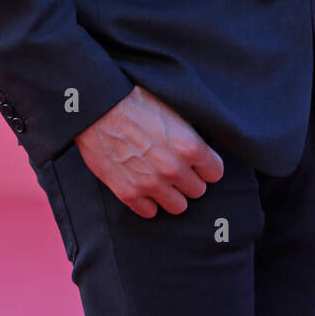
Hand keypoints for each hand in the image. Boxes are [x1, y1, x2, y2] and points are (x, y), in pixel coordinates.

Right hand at [74, 84, 224, 218]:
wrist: (98, 108)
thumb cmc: (135, 103)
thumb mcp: (172, 112)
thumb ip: (190, 136)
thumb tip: (201, 151)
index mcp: (189, 145)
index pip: (215, 172)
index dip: (206, 166)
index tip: (198, 163)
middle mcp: (173, 169)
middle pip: (198, 191)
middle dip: (189, 180)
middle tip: (176, 168)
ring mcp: (151, 184)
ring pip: (178, 207)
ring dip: (172, 194)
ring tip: (162, 180)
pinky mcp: (128, 193)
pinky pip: (150, 212)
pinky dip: (148, 202)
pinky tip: (143, 185)